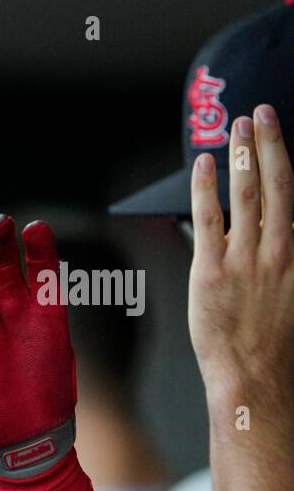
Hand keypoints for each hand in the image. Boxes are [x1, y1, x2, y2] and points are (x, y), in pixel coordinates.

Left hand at [189, 105, 293, 406]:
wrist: (253, 377)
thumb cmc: (270, 345)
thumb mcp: (289, 296)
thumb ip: (280, 263)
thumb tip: (268, 232)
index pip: (293, 198)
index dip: (284, 162)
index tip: (278, 136)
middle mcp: (278, 250)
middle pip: (277, 183)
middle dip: (269, 143)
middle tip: (261, 113)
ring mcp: (245, 259)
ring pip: (247, 194)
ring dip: (242, 155)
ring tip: (238, 126)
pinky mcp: (212, 270)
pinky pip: (209, 217)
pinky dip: (207, 187)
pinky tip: (206, 164)